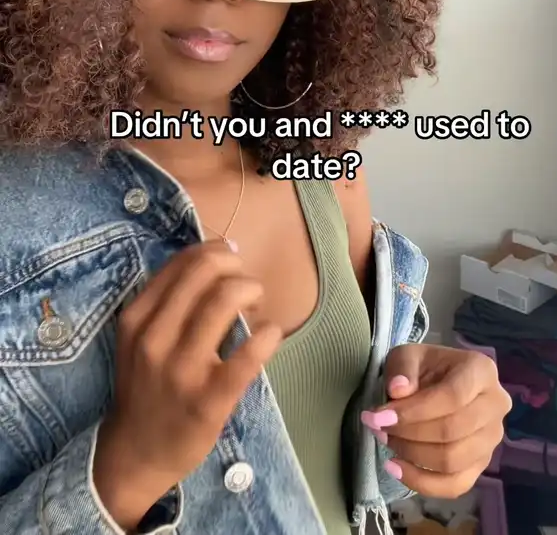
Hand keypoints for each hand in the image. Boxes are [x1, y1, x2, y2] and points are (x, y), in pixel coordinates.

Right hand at [93, 240, 280, 529]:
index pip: (182, 262)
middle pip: (205, 272)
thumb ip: (168, 301)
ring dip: (251, 291)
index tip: (231, 260)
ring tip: (256, 304)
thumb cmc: (147, 386)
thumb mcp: (139, 338)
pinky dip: (268, 335)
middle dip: (236, 267)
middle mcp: (154, 338)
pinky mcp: (208, 400)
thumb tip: (218, 254)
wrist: (136, 454)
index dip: (215, 250)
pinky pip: (246, 356)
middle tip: (246, 285)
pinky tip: (272, 334)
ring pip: (224, 301)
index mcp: (137, 317)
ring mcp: (181, 370)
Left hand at [361, 344, 510, 497]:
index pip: (452, 397)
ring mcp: (492, 438)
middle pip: (452, 431)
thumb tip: (398, 391)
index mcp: (481, 371)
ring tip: (386, 440)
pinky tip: (397, 468)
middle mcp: (495, 405)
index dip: (413, 411)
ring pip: (453, 460)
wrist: (438, 380)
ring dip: (412, 455)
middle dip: (408, 433)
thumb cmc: (424, 366)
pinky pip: (456, 485)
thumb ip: (402, 368)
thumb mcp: (408, 355)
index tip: (378, 416)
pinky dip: (423, 483)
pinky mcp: (482, 464)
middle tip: (378, 428)